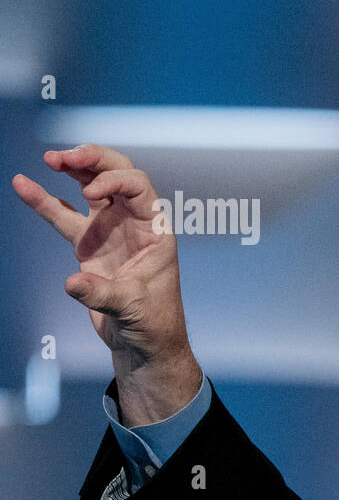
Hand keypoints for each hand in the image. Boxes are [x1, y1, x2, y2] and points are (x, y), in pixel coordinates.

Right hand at [13, 144, 201, 423]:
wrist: (143, 343)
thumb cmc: (153, 323)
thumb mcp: (132, 308)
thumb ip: (102, 293)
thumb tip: (73, 283)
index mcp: (155, 231)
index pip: (138, 187)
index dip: (114, 180)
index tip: (88, 193)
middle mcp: (134, 224)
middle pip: (117, 176)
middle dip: (93, 160)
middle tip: (64, 157)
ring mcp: (111, 231)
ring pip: (91, 188)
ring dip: (72, 169)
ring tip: (49, 158)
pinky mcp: (89, 244)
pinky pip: (64, 216)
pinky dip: (45, 201)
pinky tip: (23, 184)